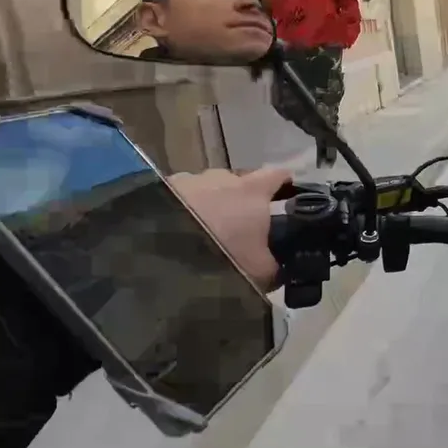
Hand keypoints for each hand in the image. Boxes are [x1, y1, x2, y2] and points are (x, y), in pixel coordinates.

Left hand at [167, 167, 291, 290]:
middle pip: (240, 182)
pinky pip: (180, 197)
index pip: (279, 175)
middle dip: (242, 201)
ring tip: (203, 233)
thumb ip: (275, 264)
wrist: (160, 256)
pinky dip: (184, 210)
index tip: (287, 199)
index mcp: (252, 191)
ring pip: (208, 189)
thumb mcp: (261, 272)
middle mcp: (222, 177)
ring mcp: (190, 180)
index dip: (286, 186)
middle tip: (239, 229)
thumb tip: (278, 265)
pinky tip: (179, 232)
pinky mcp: (161, 189)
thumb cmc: (223, 257)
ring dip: (210, 205)